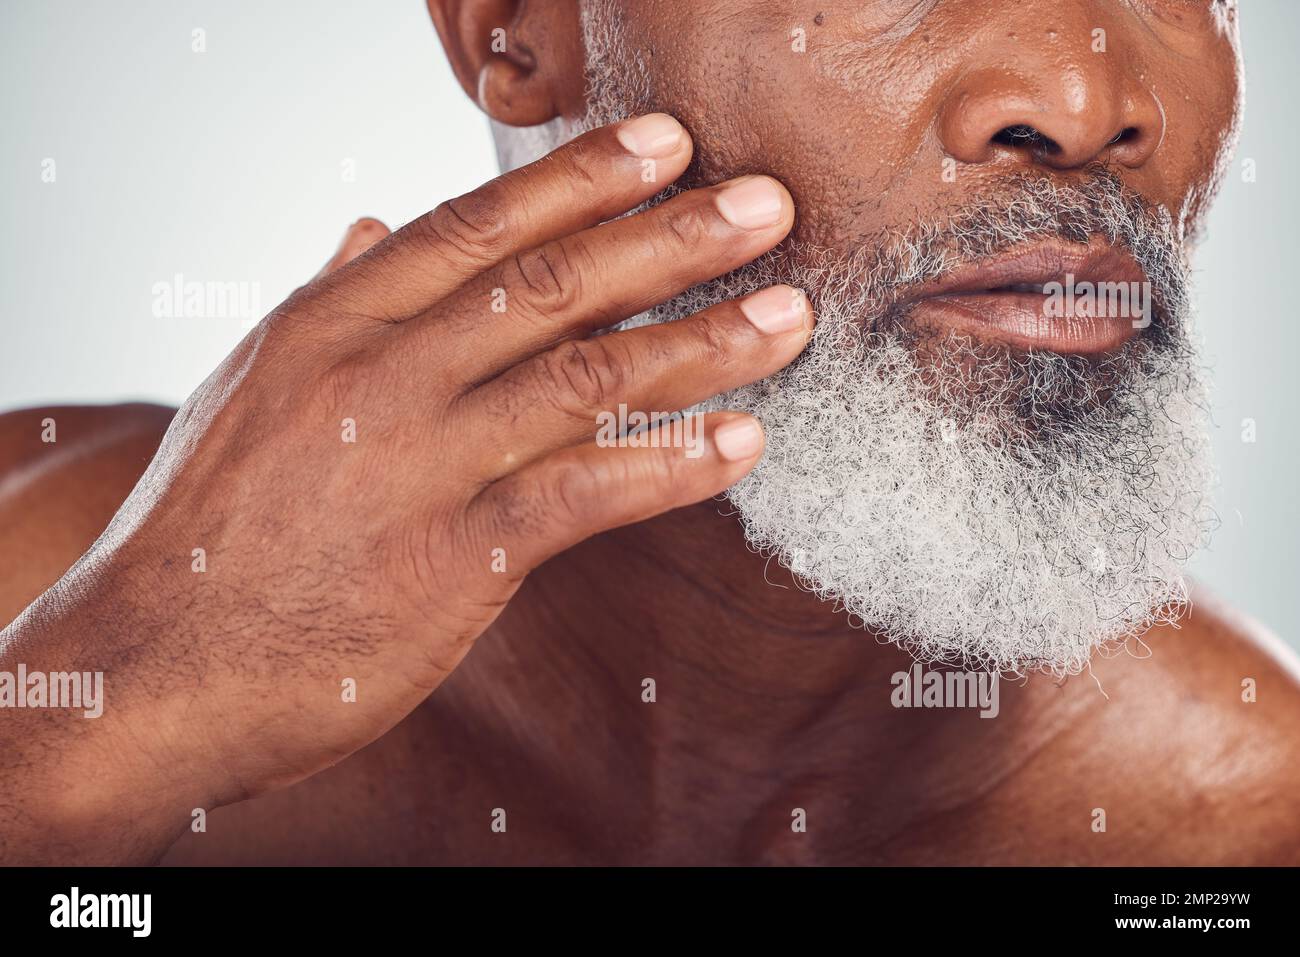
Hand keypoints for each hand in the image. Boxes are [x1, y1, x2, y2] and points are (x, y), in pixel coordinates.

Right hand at [0, 113, 811, 860]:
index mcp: (332, 323)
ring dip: (701, 341)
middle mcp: (379, 373)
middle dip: (670, 238)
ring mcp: (415, 462)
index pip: (478, 226)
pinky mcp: (449, 558)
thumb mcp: (250, 387)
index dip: (581, 179)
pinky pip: (581, 495)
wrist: (149, 667)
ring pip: (584, 377)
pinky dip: (667, 467)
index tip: (667, 144)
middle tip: (766, 205)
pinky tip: (739, 444)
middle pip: (551, 283)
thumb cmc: (206, 528)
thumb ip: (330, 301)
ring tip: (790, 315)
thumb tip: (372, 228)